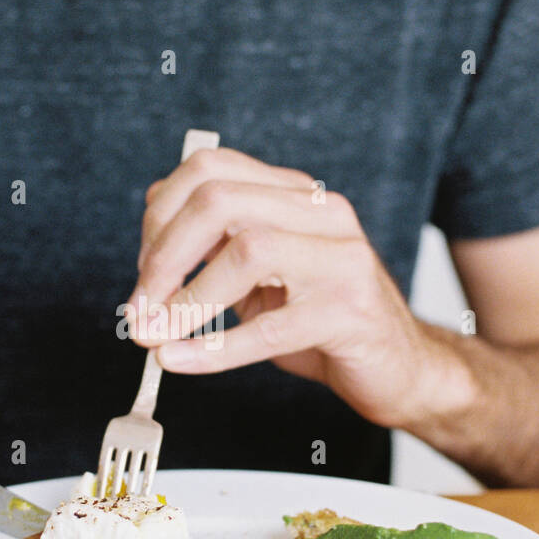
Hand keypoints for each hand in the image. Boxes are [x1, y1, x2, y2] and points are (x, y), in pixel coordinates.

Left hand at [125, 148, 468, 429]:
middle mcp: (322, 213)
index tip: (141, 270)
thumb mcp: (263, 277)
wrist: (400, 368)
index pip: (209, 170)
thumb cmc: (323, 322)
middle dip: (163, 256)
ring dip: (185, 301)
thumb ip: (216, 254)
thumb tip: (147, 259)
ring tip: (152, 336)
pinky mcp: (350, 312)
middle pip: (219, 201)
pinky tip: (179, 361)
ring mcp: (342, 259)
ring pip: (246, 253)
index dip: (159, 216)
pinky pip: (270, 327)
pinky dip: (214, 349)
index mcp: (294, 194)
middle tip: (138, 308)